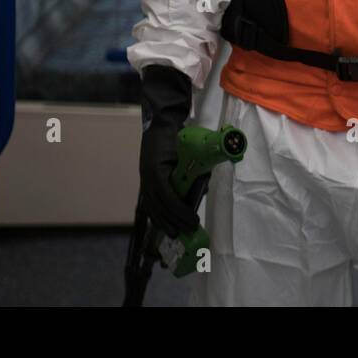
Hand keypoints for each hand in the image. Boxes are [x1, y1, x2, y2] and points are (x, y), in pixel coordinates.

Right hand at [139, 66, 199, 235]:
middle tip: (189, 229)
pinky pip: (150, 204)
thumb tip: (212, 177)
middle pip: (159, 207)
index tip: (192, 219)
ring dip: (165, 223)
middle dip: (174, 221)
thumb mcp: (191, 147)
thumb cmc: (177, 136)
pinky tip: (165, 225)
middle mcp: (148, 178)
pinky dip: (158, 216)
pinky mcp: (146, 182)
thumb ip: (202, 161)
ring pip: (153, 208)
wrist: (160, 124)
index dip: (179, 211)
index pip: (167, 196)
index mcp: (157, 170)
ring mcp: (145, 180)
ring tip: (177, 233)